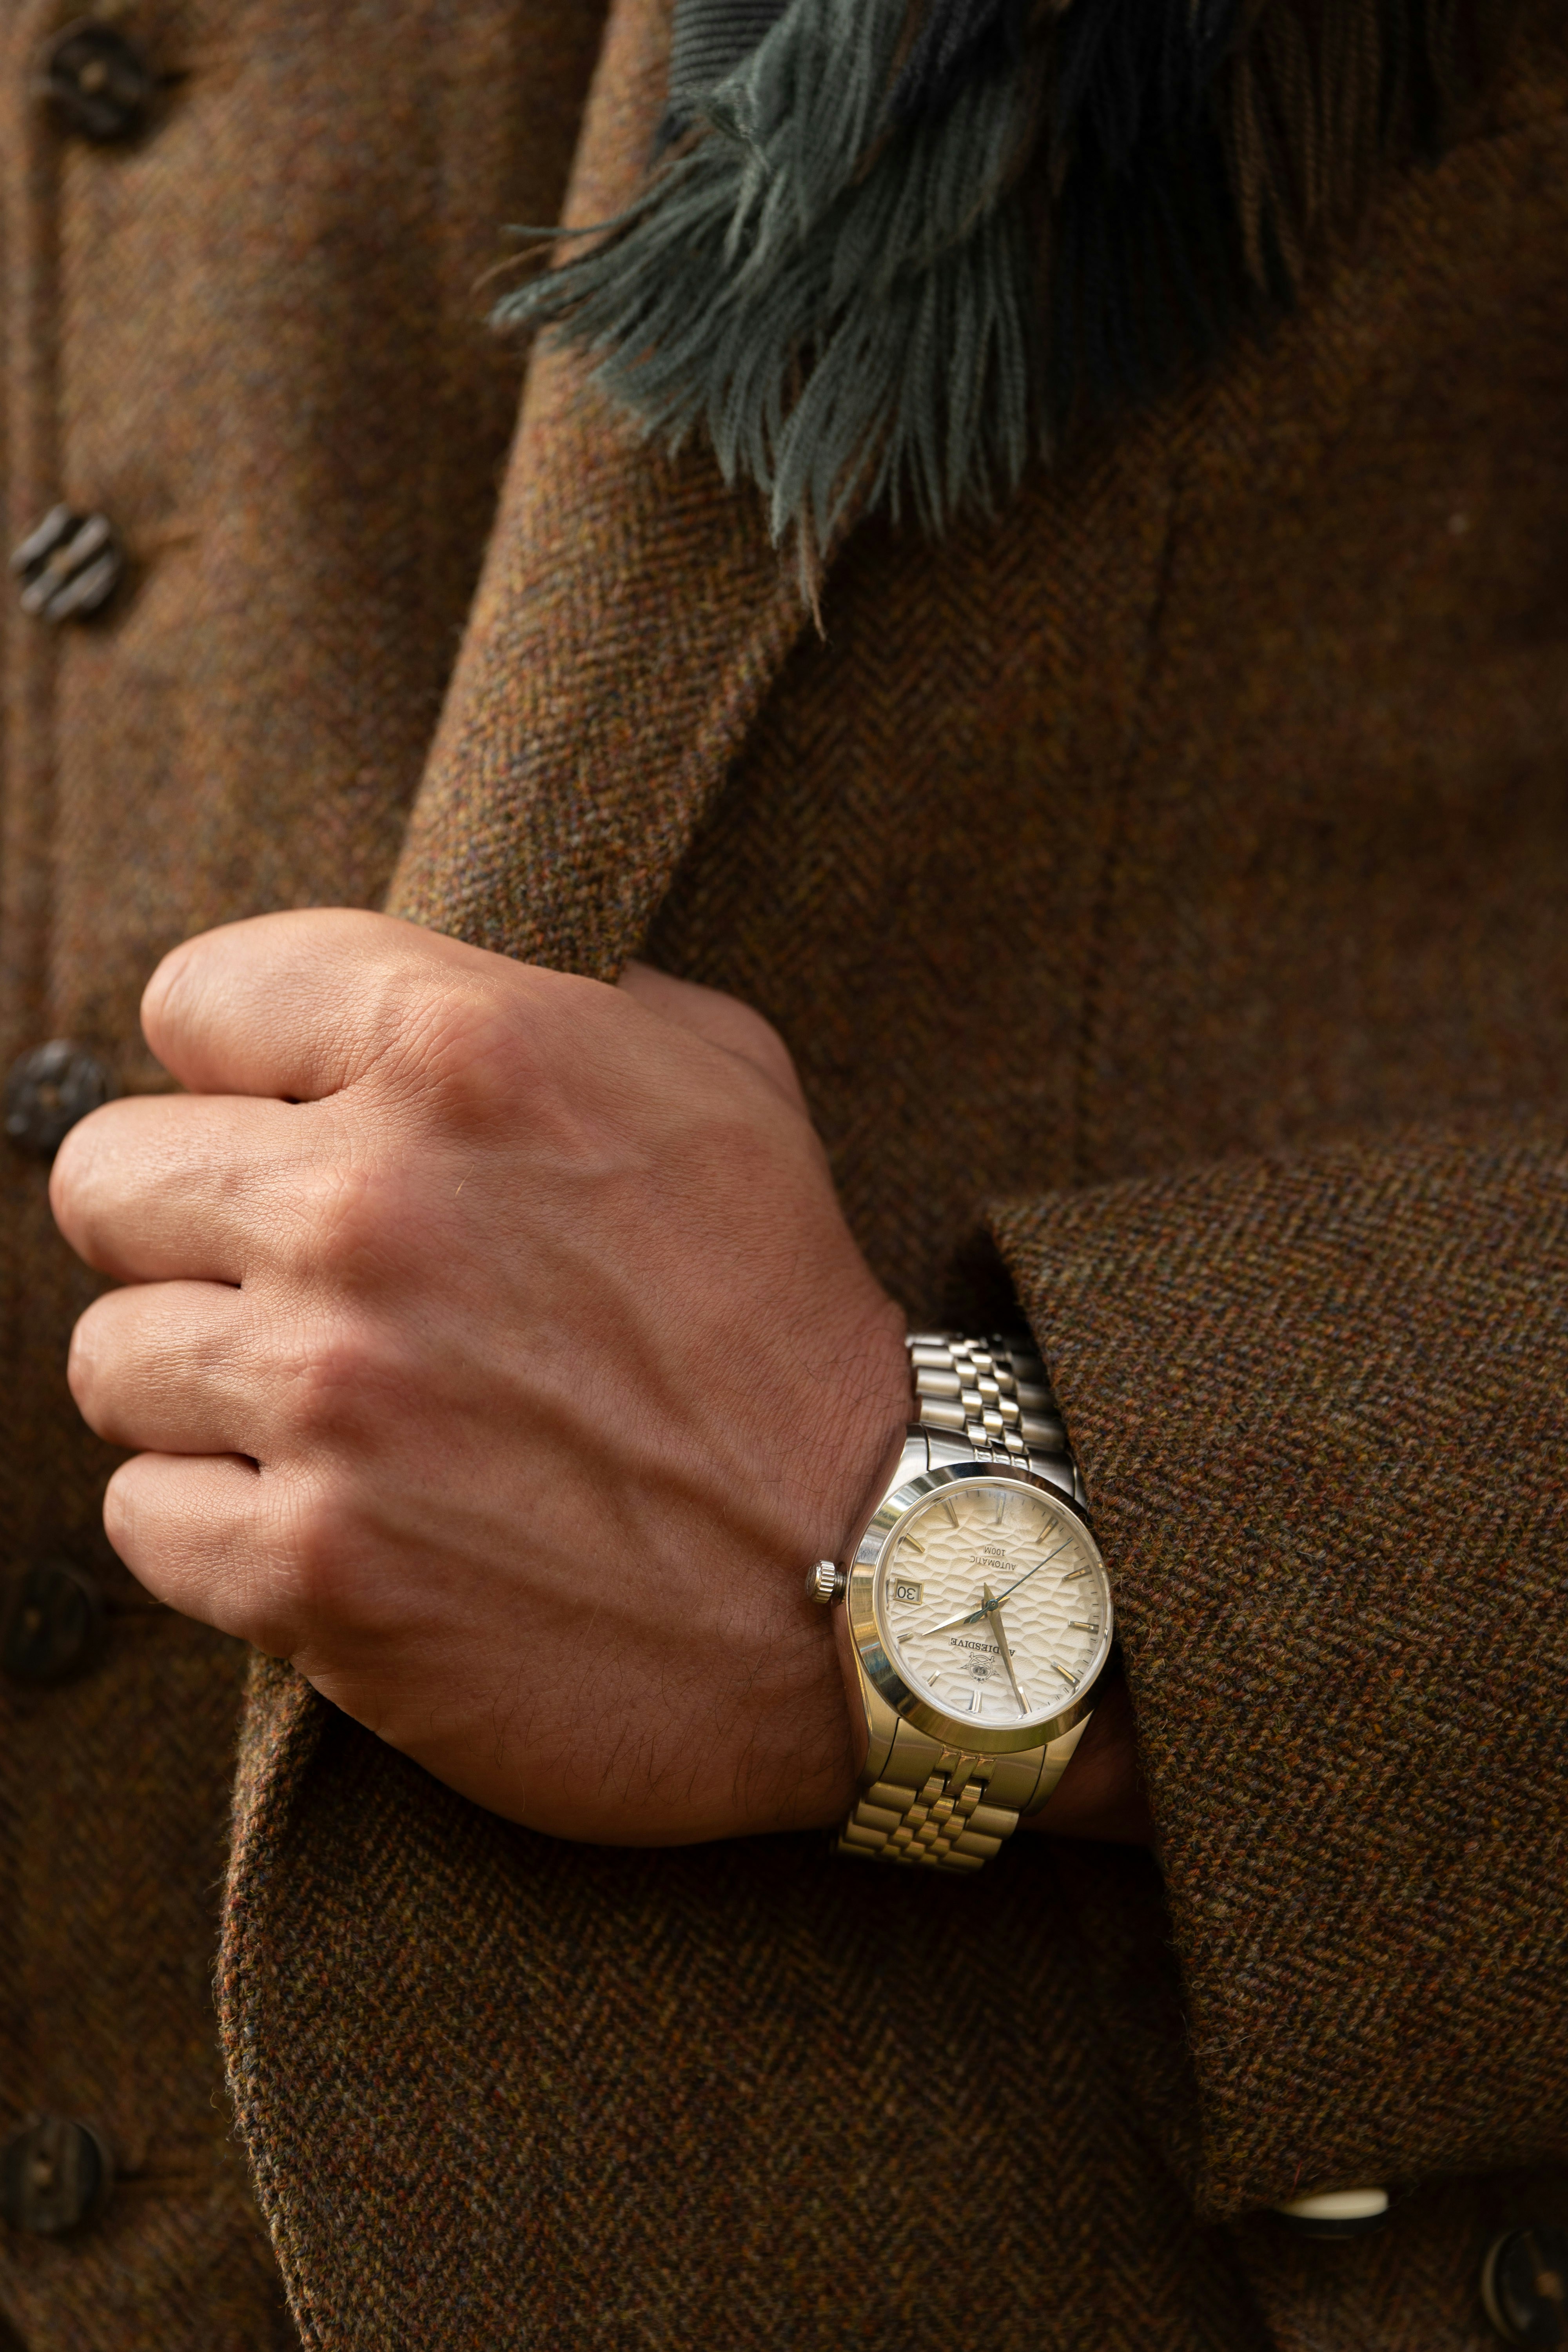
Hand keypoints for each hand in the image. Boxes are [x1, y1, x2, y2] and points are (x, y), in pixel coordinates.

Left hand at [52, 909, 909, 1843]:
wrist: (868, 1583)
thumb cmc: (786, 1325)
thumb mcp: (725, 1087)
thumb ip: (557, 1000)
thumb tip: (413, 997)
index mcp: (471, 1053)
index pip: (196, 1000)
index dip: (242, 1066)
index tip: (290, 1122)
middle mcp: (373, 1206)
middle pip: (106, 1175)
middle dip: (187, 1222)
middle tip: (287, 1278)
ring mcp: (330, 1397)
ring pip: (111, 1355)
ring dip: (203, 1384)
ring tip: (321, 1413)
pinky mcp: (311, 1571)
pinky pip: (142, 1519)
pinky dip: (221, 1526)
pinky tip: (333, 1519)